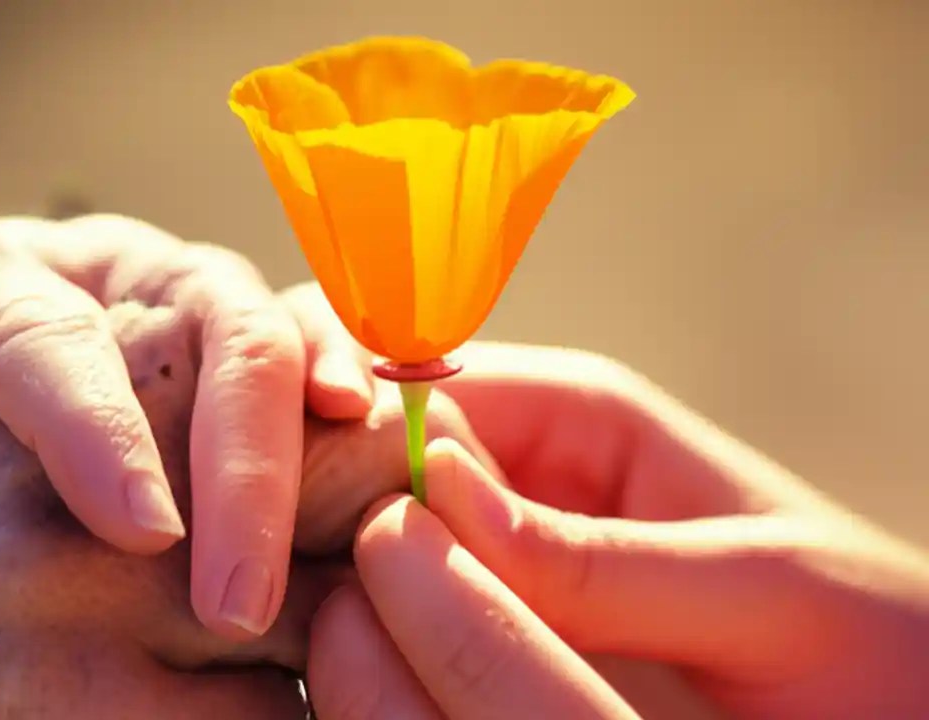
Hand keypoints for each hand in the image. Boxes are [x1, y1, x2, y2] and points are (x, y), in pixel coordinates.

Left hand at [0, 214, 372, 638]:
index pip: (56, 340)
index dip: (103, 431)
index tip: (144, 535)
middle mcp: (107, 268)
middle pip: (206, 323)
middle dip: (241, 455)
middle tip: (238, 601)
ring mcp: (179, 295)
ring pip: (272, 329)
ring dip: (317, 426)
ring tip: (365, 517)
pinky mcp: (225, 340)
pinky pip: (304, 346)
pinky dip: (352, 385)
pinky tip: (387, 441)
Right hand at [310, 342, 928, 718]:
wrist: (901, 717)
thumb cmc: (870, 637)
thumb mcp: (756, 584)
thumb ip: (603, 553)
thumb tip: (437, 493)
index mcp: (578, 420)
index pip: (423, 384)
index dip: (338, 407)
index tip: (272, 461)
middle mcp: (514, 485)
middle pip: (371, 461)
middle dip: (306, 490)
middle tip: (248, 550)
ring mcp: (490, 566)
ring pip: (368, 548)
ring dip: (316, 569)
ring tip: (261, 609)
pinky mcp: (484, 642)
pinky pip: (399, 631)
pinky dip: (352, 638)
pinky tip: (317, 661)